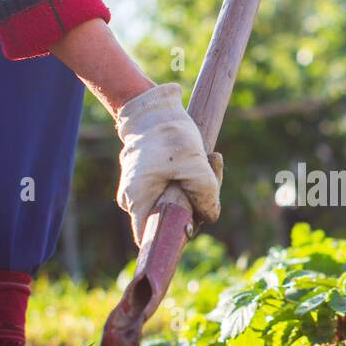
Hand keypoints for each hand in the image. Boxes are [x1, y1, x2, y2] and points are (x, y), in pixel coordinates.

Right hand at [114, 83, 221, 244]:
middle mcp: (134, 199)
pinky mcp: (152, 179)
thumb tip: (209, 217)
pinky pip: (176, 187)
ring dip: (199, 185)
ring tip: (209, 156)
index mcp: (138, 201)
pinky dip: (192, 176)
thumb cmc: (169, 135)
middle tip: (211, 167)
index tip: (194, 222)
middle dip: (197, 201)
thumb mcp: (195, 165)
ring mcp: (142, 189)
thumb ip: (206, 196)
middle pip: (172, 218)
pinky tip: (204, 156)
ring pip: (178, 201)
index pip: (150, 239)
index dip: (174, 238)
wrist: (154, 107)